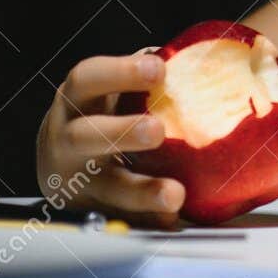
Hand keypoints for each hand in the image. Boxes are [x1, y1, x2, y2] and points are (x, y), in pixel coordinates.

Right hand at [35, 48, 185, 226]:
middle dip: (122, 133)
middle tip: (157, 131)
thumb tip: (215, 56)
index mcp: (76, 100)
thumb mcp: (114, 87)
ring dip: (140, 191)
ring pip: (103, 188)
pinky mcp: (90, 211)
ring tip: (174, 194)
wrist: (61, 159)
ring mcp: (75, 180)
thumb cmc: (104, 110)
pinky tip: (171, 221)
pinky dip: (147, 221)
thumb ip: (150, 73)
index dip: (120, 73)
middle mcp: (66, 139)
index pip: (88, 79)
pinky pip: (120, 220)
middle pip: (85, 136)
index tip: (158, 69)